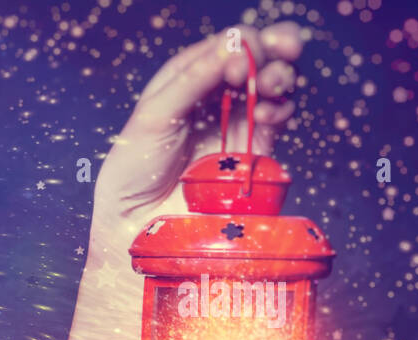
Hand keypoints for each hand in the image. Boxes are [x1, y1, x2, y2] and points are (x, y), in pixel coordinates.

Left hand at [89, 22, 304, 260]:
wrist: (139, 219)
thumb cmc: (135, 166)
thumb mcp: (155, 114)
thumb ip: (193, 78)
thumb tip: (235, 44)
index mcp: (189, 76)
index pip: (228, 44)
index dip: (244, 41)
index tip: (240, 61)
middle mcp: (216, 94)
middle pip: (261, 55)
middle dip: (275, 48)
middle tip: (277, 54)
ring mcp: (236, 120)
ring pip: (275, 82)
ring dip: (282, 75)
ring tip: (271, 85)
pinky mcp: (252, 148)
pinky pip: (279, 117)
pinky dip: (281, 109)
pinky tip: (268, 114)